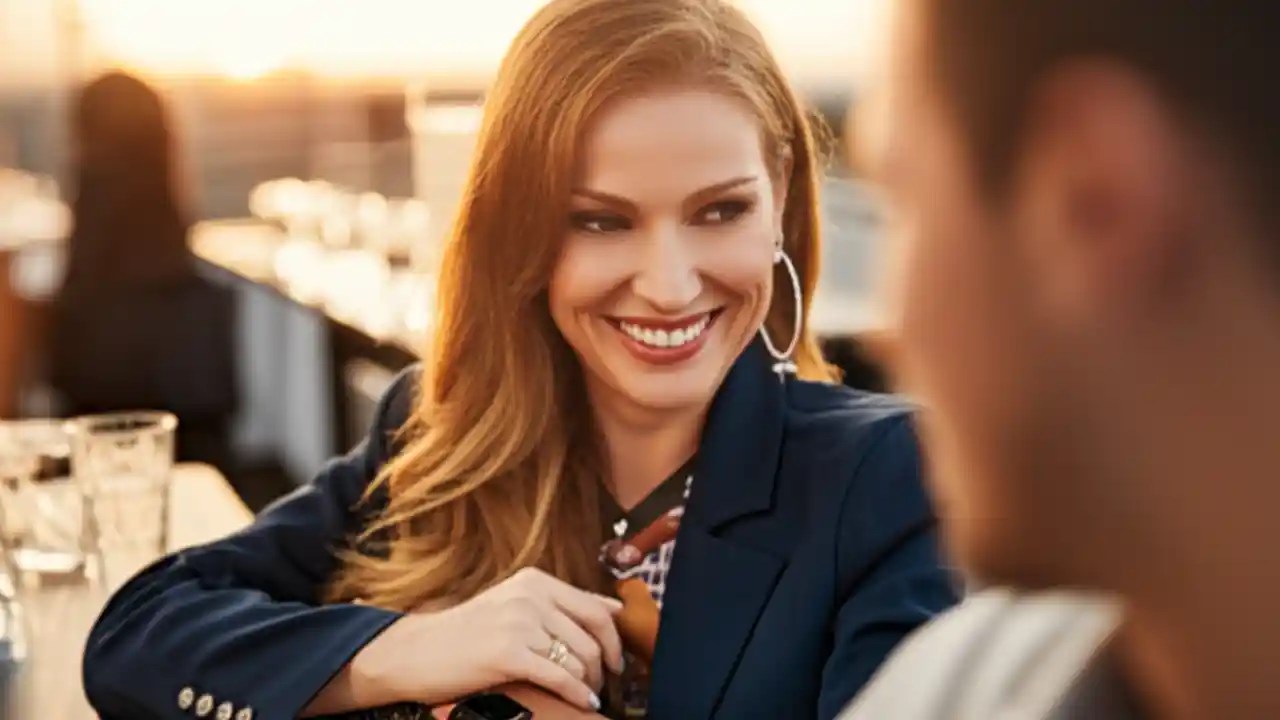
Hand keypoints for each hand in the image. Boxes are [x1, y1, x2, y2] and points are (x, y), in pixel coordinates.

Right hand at [354, 568, 623, 711]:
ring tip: (589, 695)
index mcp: (535, 581)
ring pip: (579, 658)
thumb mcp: (514, 605)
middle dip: (605, 665)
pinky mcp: (508, 653)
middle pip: (592, 635)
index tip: (616, 660)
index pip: (596, 608)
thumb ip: (560, 605)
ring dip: (590, 683)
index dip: (614, 639)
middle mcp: (531, 596)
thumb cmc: (466, 633)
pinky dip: (577, 693)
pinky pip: (559, 676)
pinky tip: (582, 703)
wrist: (415, 651)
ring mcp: (519, 623)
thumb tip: (613, 608)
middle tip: (605, 684)